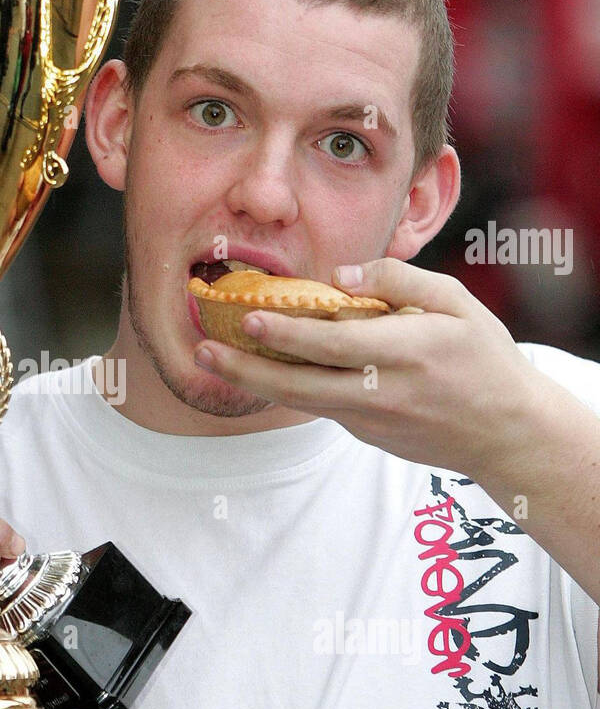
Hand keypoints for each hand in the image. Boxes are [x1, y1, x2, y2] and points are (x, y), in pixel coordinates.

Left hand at [194, 258, 546, 475]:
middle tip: (202, 348)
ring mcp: (370, 420)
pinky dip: (284, 386)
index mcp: (406, 352)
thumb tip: (339, 275)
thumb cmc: (482, 357)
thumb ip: (398, 280)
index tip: (248, 319)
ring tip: (210, 358)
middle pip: (300, 384)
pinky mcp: (364, 433)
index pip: (334, 344)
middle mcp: (381, 392)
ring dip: (252, 380)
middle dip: (247, 367)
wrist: (505, 432)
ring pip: (299, 400)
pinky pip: (318, 404)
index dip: (287, 335)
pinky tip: (254, 367)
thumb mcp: (456, 303)